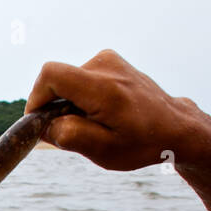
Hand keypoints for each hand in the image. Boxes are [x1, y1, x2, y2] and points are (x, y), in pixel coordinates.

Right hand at [26, 50, 210, 170]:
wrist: (174, 128)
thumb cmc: (141, 143)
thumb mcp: (103, 150)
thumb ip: (69, 135)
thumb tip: (43, 125)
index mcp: (103, 87)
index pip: (51, 75)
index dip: (36, 98)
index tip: (38, 121)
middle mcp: (105, 65)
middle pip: (58, 81)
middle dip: (55, 108)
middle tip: (74, 132)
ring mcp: (109, 60)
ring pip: (68, 81)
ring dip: (70, 105)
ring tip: (94, 125)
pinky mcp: (111, 61)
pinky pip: (81, 79)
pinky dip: (81, 98)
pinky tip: (101, 115)